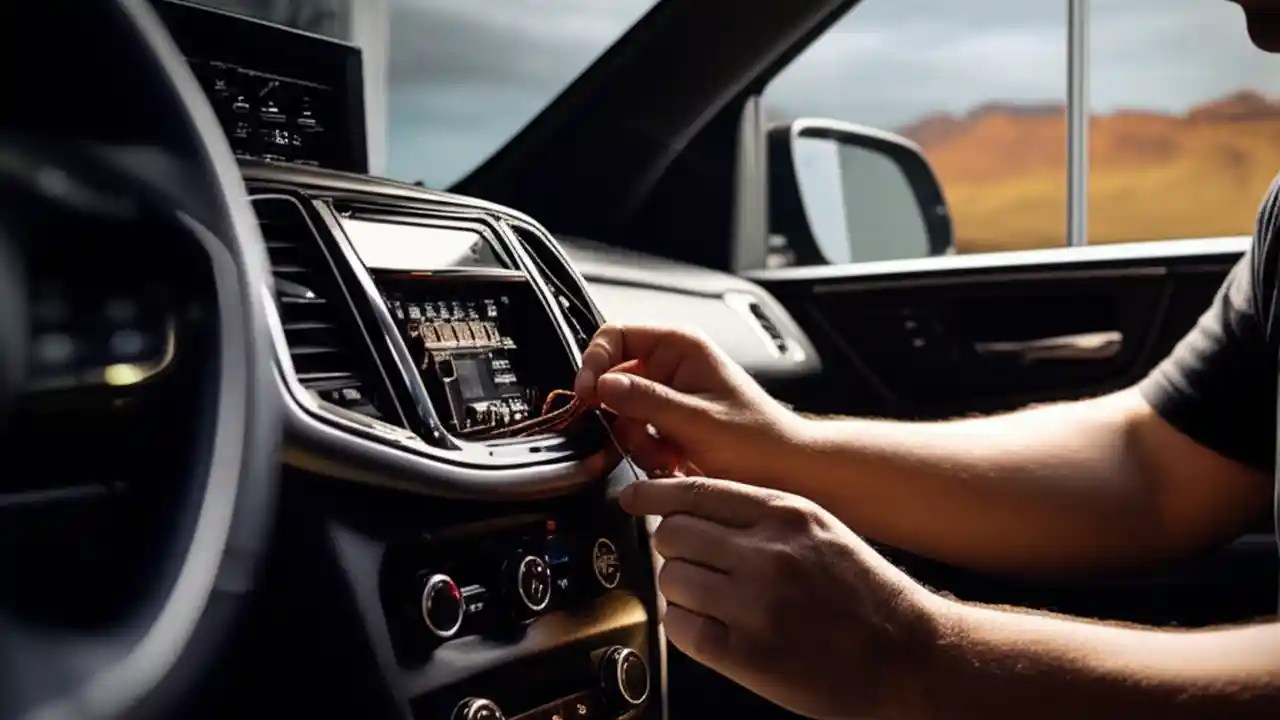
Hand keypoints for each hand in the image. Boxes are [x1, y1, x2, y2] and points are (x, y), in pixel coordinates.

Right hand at [574, 324, 803, 484]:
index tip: (587, 395)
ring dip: (637, 441)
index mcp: (680, 347)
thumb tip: (602, 386)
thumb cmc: (757, 440)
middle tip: (642, 439)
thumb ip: (648, 402)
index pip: (615, 335)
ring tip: (669, 456)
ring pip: (621, 414)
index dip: (595, 362)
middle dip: (623, 417)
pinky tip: (674, 462)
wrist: (786, 473)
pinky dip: (648, 453)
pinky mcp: (668, 424)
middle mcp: (671, 366)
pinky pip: (635, 435)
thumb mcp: (698, 420)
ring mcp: (668, 396)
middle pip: (612, 380)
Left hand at [621, 477, 943, 718]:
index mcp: (786, 515)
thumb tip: (693, 504)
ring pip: (670, 579)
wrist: (907, 655)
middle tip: (693, 563)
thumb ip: (760, 514)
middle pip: (673, 534)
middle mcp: (767, 554)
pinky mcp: (746, 653)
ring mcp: (755, 605)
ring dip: (679, 589)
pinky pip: (681, 627)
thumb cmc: (863, 593)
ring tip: (710, 600)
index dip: (655, 494)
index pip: (697, 492)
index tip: (634, 497)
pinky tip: (711, 628)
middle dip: (674, 548)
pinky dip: (685, 625)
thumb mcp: (819, 529)